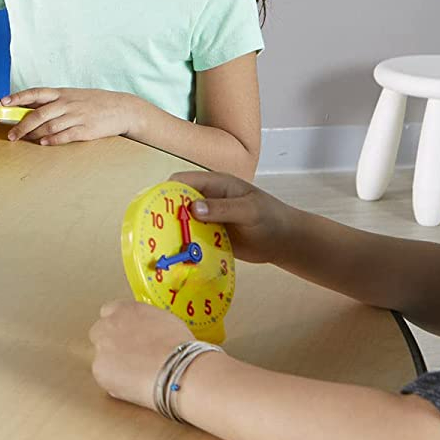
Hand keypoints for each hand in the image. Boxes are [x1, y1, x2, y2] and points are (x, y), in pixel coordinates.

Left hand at [2, 87, 137, 144]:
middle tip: (11, 135)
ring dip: (34, 135)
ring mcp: (77, 116)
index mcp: (62, 93)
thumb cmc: (94, 102)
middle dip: (22, 125)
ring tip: (25, 140)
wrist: (122, 108)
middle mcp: (67, 103)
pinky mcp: (86, 130)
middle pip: (39, 114)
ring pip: (49, 126)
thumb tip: (27, 108)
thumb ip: (52, 102)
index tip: (4, 103)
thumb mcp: (73, 96)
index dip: (18, 97)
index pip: (36, 93)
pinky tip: (44, 143)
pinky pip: (65, 136)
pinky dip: (52, 140)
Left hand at [89, 300, 196, 410]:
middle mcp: (107, 325)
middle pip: (100, 333)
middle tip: (131, 356)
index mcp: (123, 309)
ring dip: (113, 363)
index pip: (109, 312)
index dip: (120, 325)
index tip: (128, 336)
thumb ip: (145, 321)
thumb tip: (144, 330)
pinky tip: (134, 384)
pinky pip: (104, 376)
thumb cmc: (179, 346)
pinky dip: (115, 381)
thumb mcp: (164, 320)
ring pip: (101, 356)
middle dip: (111, 343)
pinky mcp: (99, 371)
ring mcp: (101, 348)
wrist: (178, 369)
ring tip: (136, 373)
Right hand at [168, 170, 298, 265]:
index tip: (156, 209)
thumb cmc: (270, 217)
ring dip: (174, 233)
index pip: (182, 182)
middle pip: (177, 203)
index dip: (168, 192)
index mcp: (214, 184)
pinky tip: (179, 257)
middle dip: (166, 215)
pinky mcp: (209, 237)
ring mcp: (206, 219)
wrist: (283, 241)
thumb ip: (223, 208)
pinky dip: (185, 246)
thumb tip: (193, 208)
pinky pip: (191, 239)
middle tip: (156, 232)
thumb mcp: (249, 210)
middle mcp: (206, 200)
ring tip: (164, 247)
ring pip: (182, 223)